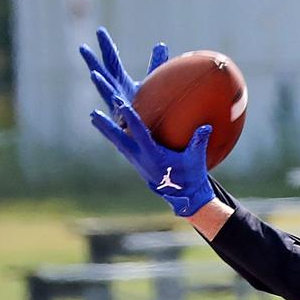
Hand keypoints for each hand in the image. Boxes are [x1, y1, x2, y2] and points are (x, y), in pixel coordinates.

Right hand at [78, 27, 167, 115]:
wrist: (150, 131)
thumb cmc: (148, 106)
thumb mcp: (151, 82)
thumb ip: (155, 64)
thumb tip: (161, 44)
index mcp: (119, 82)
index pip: (111, 61)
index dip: (106, 46)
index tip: (100, 30)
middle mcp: (114, 93)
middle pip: (103, 74)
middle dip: (93, 62)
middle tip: (83, 48)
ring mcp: (117, 107)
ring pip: (107, 95)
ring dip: (101, 85)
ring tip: (94, 75)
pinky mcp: (124, 122)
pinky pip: (120, 115)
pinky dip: (115, 110)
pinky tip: (108, 104)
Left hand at [90, 104, 214, 216]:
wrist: (184, 196)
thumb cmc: (191, 176)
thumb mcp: (196, 160)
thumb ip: (198, 142)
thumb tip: (206, 126)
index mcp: (154, 155)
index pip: (139, 133)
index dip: (130, 118)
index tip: (121, 104)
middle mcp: (141, 158)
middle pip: (119, 139)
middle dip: (107, 125)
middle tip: (94, 113)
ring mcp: (136, 160)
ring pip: (117, 141)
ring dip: (105, 128)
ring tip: (93, 115)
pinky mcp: (136, 162)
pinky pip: (122, 145)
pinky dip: (113, 135)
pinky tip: (107, 126)